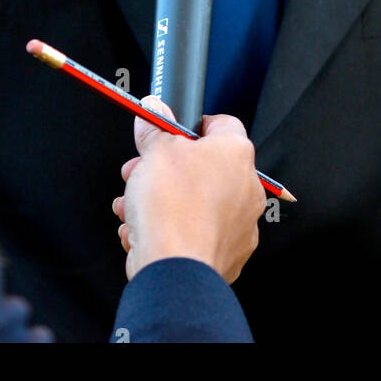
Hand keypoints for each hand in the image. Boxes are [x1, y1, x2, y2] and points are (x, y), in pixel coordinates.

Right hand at [111, 96, 266, 283]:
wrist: (174, 268)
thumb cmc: (172, 207)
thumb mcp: (155, 152)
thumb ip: (155, 130)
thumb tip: (152, 112)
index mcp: (236, 153)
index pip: (221, 124)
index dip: (192, 126)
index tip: (170, 133)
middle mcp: (247, 187)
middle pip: (203, 166)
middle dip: (167, 169)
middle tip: (141, 172)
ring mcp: (241, 223)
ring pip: (197, 202)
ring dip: (163, 202)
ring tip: (134, 207)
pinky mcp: (229, 254)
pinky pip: (197, 234)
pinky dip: (172, 231)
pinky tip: (144, 232)